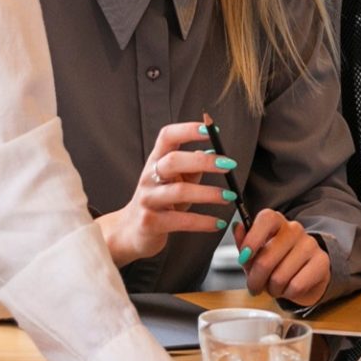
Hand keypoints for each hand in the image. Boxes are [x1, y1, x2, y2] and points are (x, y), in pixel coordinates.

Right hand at [97, 121, 236, 264]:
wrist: (130, 231)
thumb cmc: (159, 202)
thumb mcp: (175, 181)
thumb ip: (191, 168)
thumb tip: (212, 152)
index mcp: (156, 161)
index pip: (167, 137)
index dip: (188, 130)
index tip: (211, 130)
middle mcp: (149, 177)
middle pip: (173, 161)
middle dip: (203, 161)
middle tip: (229, 165)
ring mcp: (148, 200)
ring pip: (179, 191)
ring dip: (208, 193)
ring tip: (229, 196)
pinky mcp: (151, 223)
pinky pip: (181, 221)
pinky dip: (203, 222)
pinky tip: (218, 222)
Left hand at [240, 210, 329, 308]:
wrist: (306, 275)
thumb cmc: (277, 263)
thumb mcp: (256, 255)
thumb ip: (244, 243)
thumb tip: (237, 228)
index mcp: (276, 222)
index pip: (266, 219)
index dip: (252, 239)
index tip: (244, 257)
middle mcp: (294, 229)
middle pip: (267, 258)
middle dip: (255, 279)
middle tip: (254, 286)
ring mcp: (310, 244)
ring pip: (280, 276)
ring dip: (272, 289)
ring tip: (274, 287)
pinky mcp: (322, 261)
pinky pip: (296, 286)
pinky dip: (288, 293)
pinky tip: (289, 288)